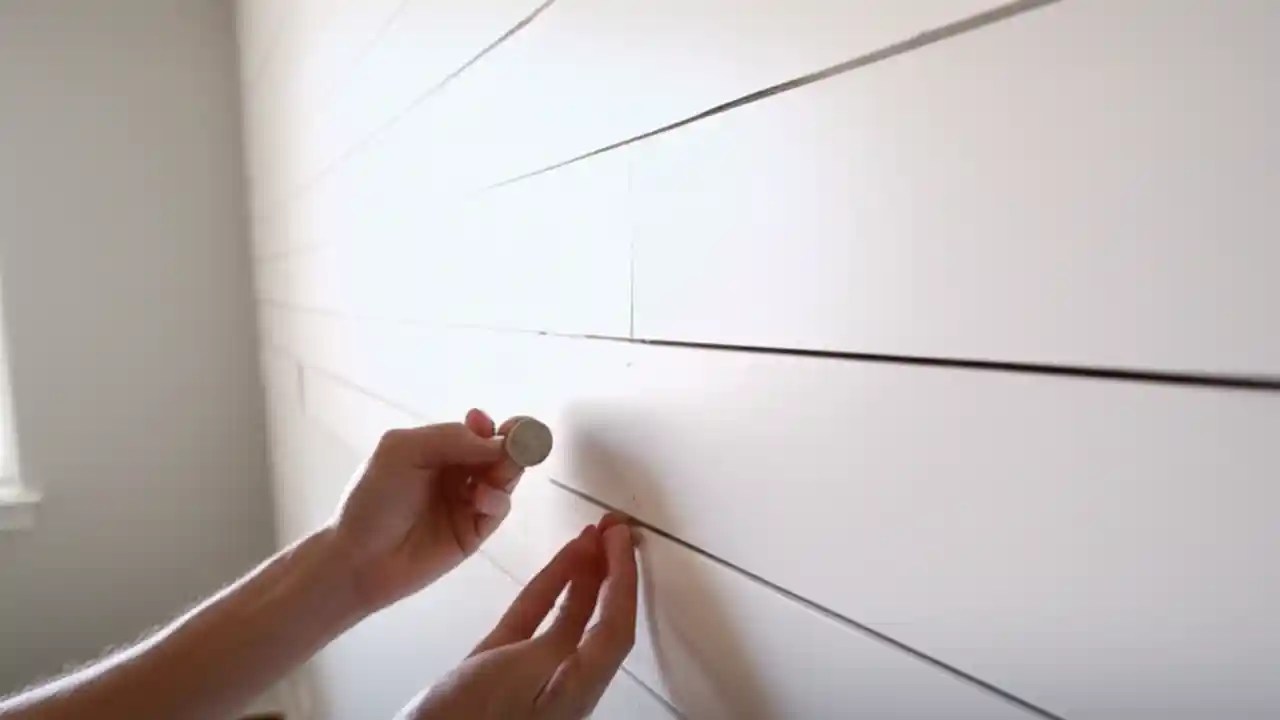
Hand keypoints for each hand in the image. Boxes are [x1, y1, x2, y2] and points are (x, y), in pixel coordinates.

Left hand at [330, 409, 526, 611]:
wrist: (359, 559)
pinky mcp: (475, 532)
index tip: (498, 426)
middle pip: (498, 452)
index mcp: (438, 449)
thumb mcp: (402, 451)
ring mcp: (467, 502)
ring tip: (498, 471)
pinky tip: (481, 499)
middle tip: (519, 443)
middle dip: (512, 444)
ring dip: (507, 469)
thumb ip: (450, 438)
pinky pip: (498, 508)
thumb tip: (498, 442)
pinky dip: (497, 499)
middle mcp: (456, 472)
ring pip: (504, 478)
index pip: (478, 431)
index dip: (493, 427)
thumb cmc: (373, 499)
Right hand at [397, 515, 639, 719]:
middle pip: (601, 618)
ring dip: (583, 573)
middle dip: (612, 569)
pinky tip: (561, 560)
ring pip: (568, 615)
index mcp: (578, 688)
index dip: (625, 577)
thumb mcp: (522, 673)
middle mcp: (563, 682)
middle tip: (614, 526)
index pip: (615, 625)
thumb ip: (561, 638)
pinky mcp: (498, 666)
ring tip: (591, 533)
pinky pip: (534, 620)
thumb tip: (598, 601)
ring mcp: (530, 673)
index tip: (624, 535)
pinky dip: (549, 588)